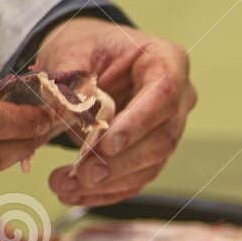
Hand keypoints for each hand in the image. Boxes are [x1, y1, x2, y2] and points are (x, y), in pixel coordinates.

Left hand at [33, 18, 195, 206]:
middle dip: (120, 163)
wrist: (81, 61)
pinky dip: (105, 191)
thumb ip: (73, 82)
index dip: (138, 123)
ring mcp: (168, 129)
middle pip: (162, 138)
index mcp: (165, 60)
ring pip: (150, 165)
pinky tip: (75, 193)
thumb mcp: (71, 52)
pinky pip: (136, 179)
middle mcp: (177, 98)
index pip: (163, 94)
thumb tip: (75, 111)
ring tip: (64, 186)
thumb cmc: (82, 48)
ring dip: (108, 183)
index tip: (108, 145)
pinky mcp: (152, 154)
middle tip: (82, 175)